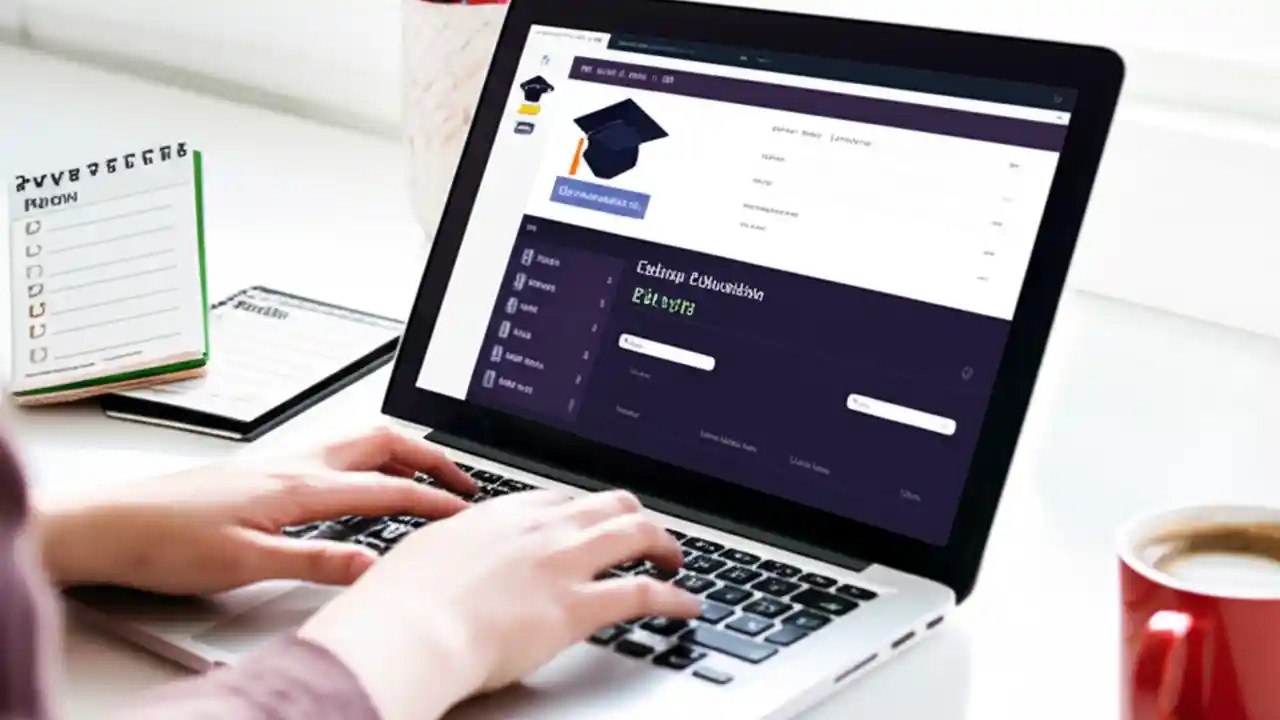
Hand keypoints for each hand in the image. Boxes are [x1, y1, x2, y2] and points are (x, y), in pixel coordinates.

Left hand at [35, 427, 475, 593]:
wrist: (105, 524)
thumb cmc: (162, 541)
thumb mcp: (245, 562)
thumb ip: (316, 560)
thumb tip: (373, 563)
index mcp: (298, 485)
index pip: (385, 488)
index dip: (433, 501)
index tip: (466, 513)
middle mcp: (293, 462)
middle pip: (382, 442)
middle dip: (430, 455)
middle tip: (462, 479)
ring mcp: (278, 460)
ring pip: (358, 439)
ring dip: (401, 450)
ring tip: (426, 472)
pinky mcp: (263, 468)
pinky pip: (335, 449)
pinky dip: (370, 456)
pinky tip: (363, 478)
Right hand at [299, 489, 699, 719]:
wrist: (406, 630)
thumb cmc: (401, 602)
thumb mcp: (423, 553)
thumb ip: (451, 550)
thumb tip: (449, 558)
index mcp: (501, 514)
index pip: (561, 499)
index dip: (587, 510)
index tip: (595, 521)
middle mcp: (539, 529)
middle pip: (608, 503)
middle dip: (634, 515)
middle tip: (646, 534)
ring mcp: (562, 563)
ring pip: (636, 532)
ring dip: (664, 543)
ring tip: (675, 559)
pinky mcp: (576, 606)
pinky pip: (641, 592)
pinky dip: (672, 596)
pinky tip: (686, 604)